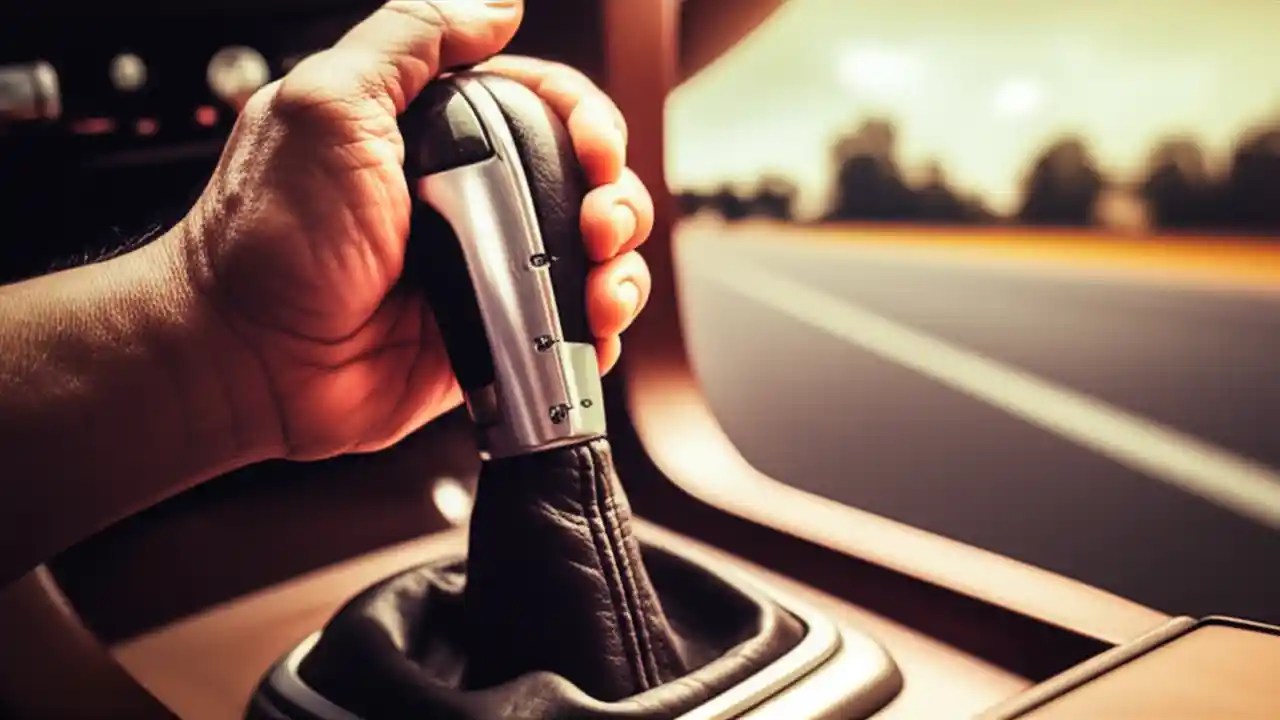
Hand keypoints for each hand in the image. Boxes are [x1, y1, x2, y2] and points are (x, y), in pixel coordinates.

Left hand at [173, 1, 653, 460]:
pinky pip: (572, 327)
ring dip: (620, 266)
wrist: (247, 358)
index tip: (591, 147)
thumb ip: (411, 40)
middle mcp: (470, 196)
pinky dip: (599, 328)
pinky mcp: (495, 333)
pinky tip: (591, 327)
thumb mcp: (329, 103)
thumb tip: (496, 4)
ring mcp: (488, 268)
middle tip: (595, 226)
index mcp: (437, 132)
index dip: (586, 119)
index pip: (545, 105)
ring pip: (592, 255)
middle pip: (586, 180)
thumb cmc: (270, 236)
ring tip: (599, 287)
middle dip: (614, 197)